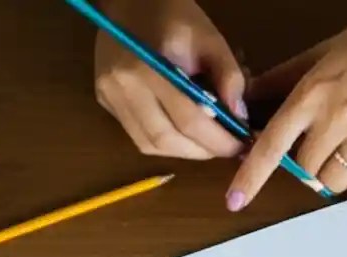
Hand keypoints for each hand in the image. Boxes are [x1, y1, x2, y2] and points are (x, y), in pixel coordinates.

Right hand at [94, 0, 246, 159]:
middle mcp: (123, 86)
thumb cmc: (175, 17)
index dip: (219, 141)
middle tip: (226, 148)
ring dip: (183, 151)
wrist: (131, 1)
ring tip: (206, 143)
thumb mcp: (211, 40)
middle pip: (166, 139)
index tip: (242, 146)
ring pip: (148, 144)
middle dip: (202, 152)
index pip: (188, 120)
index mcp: (149, 67)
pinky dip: (164, 142)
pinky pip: (136, 135)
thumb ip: (230, 78)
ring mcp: (109, 95)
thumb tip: (240, 120)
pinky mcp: (104, 100)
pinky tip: (181, 133)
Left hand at [226, 0, 346, 210]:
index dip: (250, 177)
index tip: (235, 201)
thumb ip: (283, 81)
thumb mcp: (322, 53)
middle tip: (329, 141)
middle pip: (306, 169)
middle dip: (311, 161)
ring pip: (336, 182)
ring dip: (339, 172)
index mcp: (314, 92)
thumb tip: (248, 101)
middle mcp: (339, 117)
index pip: (272, 145)